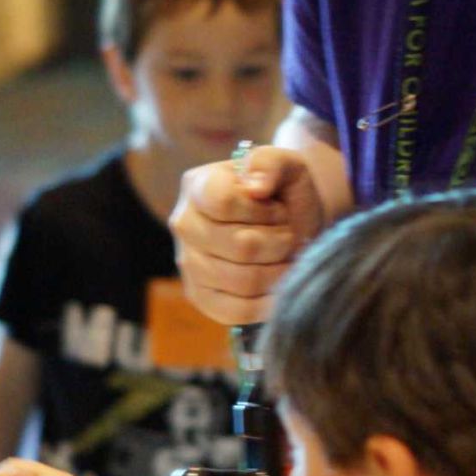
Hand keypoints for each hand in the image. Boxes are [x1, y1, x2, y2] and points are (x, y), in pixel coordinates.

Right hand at [171, 146, 324, 324]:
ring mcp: (188, 263)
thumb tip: (256, 187)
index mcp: (198, 185)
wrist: (292, 227)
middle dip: (280, 242)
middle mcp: (184, 223)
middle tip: (290, 236)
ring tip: (286, 257)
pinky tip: (281, 286)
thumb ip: (272, 164)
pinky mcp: (200, 298)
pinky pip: (237, 311)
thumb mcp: (289, 167)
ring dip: (280, 271)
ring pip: (243, 280)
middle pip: (241, 246)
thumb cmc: (286, 195)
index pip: (223, 202)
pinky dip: (269, 302)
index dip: (263, 210)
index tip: (278, 209)